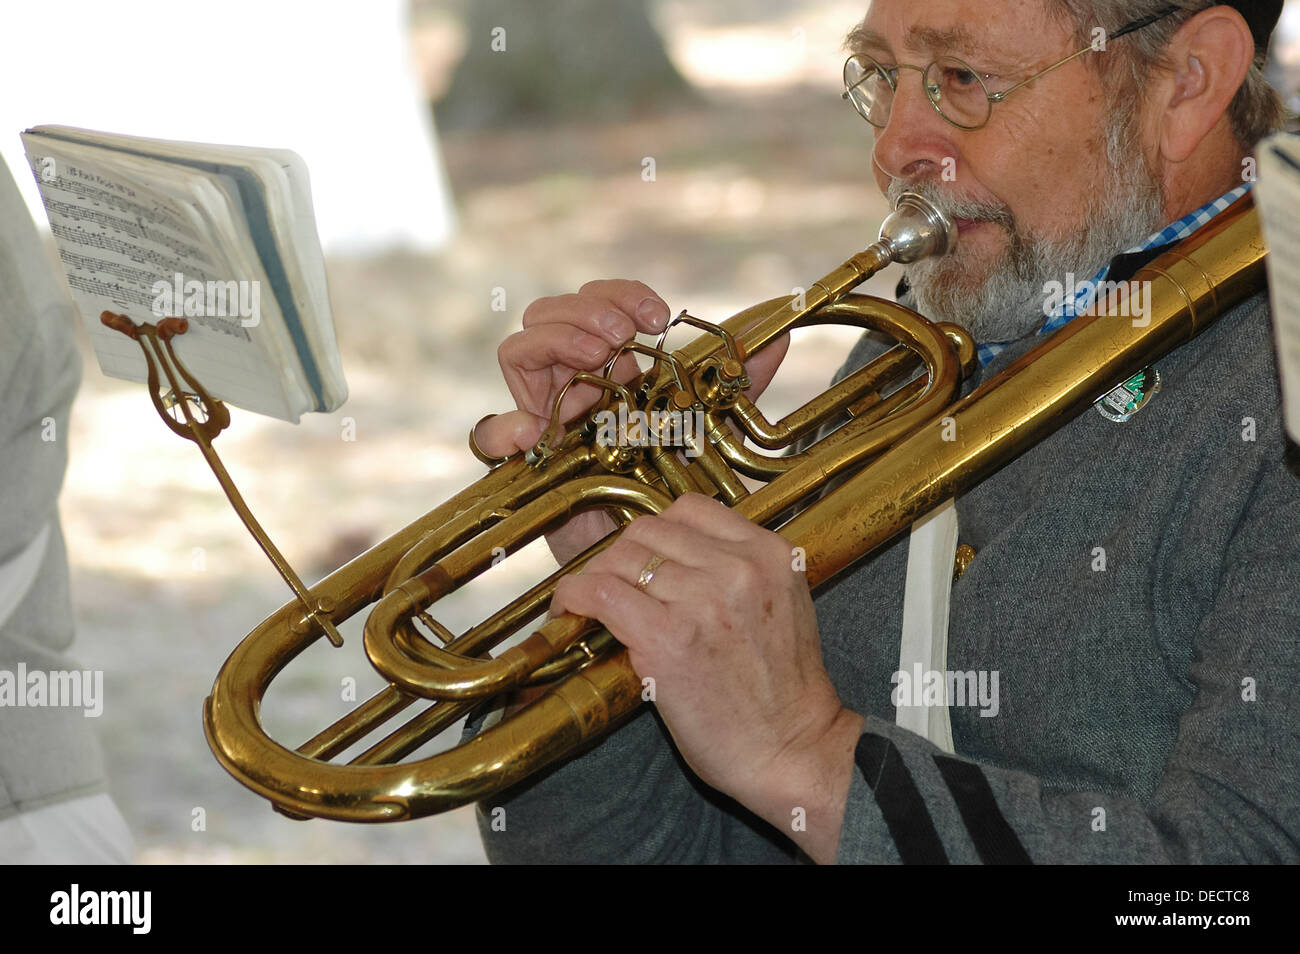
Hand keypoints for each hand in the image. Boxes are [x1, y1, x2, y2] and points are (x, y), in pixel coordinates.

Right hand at [476, 280, 788, 564]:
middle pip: (550, 315)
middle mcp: (573, 383)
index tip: (658, 316)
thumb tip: (775, 342)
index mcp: (612, 364)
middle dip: (584, 312)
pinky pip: (493, 434)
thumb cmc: (678, 489)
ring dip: (554, 344)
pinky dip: (507, 425)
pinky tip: (535, 429)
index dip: (621, 296)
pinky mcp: (529, 460)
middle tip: (621, 337)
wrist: (657, 559)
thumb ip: (733, 387)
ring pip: (520, 353)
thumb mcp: (713, 431)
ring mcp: (546, 417)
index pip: (599, 304)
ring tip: (594, 360)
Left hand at [549, 492, 862, 862]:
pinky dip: (576, 596)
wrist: (794, 748)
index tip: (641, 557)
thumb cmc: (784, 690)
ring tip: (590, 602)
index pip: (690, 508)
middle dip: (622, 555)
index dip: (655, 532)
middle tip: (611, 584)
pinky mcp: (667, 638)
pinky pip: (600, 592)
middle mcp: (738, 567)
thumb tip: (669, 555)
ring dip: (597, 577)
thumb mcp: (782, 603)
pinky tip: (571, 610)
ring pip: (621, 558)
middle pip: (650, 530)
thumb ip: (738, 569)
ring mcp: (703, 600)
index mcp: (769, 552)